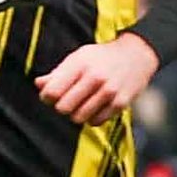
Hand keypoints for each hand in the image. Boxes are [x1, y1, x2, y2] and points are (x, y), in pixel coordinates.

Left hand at [36, 35, 159, 125]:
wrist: (137, 55)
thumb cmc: (102, 57)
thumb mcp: (78, 57)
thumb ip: (58, 73)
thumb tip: (38, 84)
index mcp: (80, 64)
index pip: (52, 92)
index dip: (47, 97)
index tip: (51, 95)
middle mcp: (94, 77)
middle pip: (63, 107)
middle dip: (61, 107)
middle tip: (68, 101)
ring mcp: (109, 91)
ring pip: (79, 117)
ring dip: (76, 114)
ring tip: (81, 105)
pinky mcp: (121, 102)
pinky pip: (96, 121)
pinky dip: (92, 118)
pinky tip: (95, 108)